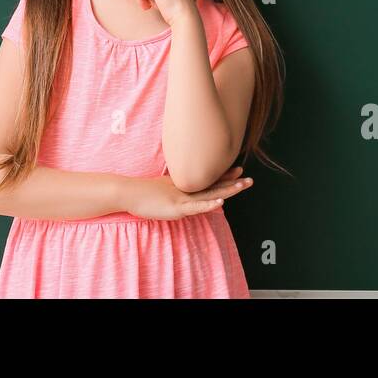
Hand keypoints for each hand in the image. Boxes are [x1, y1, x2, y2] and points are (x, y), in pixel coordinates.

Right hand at [124, 165, 253, 220]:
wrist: (129, 192)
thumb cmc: (143, 193)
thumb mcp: (163, 190)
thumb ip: (174, 190)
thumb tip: (182, 191)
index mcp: (185, 187)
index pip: (208, 182)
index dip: (224, 177)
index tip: (238, 170)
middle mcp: (187, 190)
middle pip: (214, 186)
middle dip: (232, 182)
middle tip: (249, 178)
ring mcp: (183, 198)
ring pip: (210, 194)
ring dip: (228, 190)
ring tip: (243, 185)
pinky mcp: (177, 208)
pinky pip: (196, 207)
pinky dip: (209, 205)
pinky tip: (221, 202)